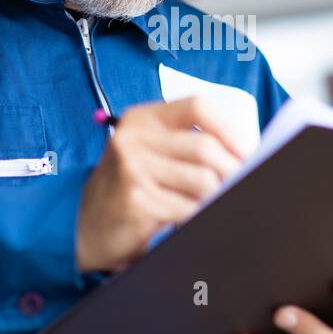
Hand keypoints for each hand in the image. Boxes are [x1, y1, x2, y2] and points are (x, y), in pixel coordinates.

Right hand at [76, 96, 247, 273]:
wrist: (86, 227)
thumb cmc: (130, 188)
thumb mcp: (151, 154)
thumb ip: (187, 145)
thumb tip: (246, 154)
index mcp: (142, 119)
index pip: (197, 106)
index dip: (229, 129)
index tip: (247, 152)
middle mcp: (133, 138)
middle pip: (205, 148)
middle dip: (232, 171)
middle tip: (240, 186)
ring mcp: (131, 169)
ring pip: (203, 181)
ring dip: (217, 197)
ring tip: (214, 204)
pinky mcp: (135, 201)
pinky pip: (188, 209)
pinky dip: (200, 217)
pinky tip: (194, 221)